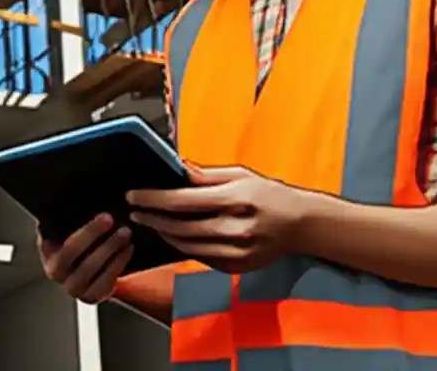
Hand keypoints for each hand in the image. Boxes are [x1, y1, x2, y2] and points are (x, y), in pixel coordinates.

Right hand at [38, 213, 133, 303]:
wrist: (70, 264)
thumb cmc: (66, 241)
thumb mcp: (59, 229)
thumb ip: (61, 219)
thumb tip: (72, 200)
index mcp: (50, 255)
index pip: (70, 247)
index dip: (90, 233)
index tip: (107, 217)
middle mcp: (59, 275)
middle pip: (86, 262)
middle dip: (107, 243)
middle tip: (123, 227)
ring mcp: (75, 289)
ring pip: (98, 273)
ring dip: (115, 253)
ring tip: (127, 235)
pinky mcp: (91, 297)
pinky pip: (107, 283)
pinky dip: (119, 264)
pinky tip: (128, 249)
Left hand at [126, 164, 306, 274]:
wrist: (302, 226)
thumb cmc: (270, 195)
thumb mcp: (241, 175)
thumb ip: (207, 175)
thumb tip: (178, 170)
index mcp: (235, 200)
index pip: (183, 201)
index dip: (153, 200)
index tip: (134, 196)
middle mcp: (235, 228)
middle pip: (180, 227)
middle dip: (152, 219)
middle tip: (134, 211)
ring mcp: (235, 252)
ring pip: (186, 246)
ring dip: (164, 234)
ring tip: (150, 222)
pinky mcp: (235, 267)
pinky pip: (199, 257)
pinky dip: (183, 246)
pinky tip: (173, 235)